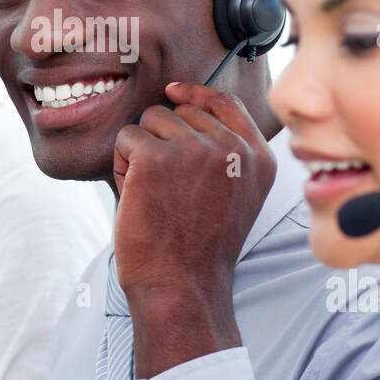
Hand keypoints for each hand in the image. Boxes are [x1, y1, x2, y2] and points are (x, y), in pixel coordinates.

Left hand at [113, 81, 276, 376]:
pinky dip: (121, 164)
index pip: (226, 102)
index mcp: (259, 158)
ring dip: (141, 151)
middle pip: (181, 111)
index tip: (173, 92)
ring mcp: (195, 150)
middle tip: (167, 188)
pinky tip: (135, 196)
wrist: (182, 287)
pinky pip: (126, 137)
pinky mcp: (156, 157)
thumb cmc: (199, 246)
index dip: (195, 94)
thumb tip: (186, 103)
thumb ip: (225, 152)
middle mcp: (233, 148)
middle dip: (163, 140)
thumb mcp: (235, 194)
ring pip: (151, 120)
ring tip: (152, 193)